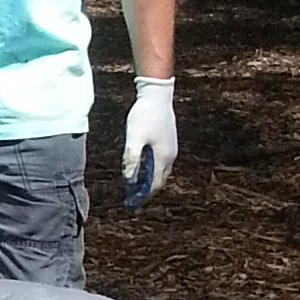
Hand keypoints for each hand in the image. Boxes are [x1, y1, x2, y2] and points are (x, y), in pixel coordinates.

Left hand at [121, 77, 176, 209]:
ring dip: (148, 181)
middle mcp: (170, 155)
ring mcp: (171, 148)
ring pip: (161, 172)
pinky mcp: (168, 141)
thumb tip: (129, 180)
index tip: (130, 204)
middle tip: (131, 200)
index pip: (153, 185)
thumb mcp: (133, 138)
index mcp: (162, 157)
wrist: (157, 94)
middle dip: (146, 192)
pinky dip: (151, 170)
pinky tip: (141, 169)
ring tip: (134, 187)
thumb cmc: (144, 115)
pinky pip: (161, 162)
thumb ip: (131, 159)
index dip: (142, 197)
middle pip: (159, 181)